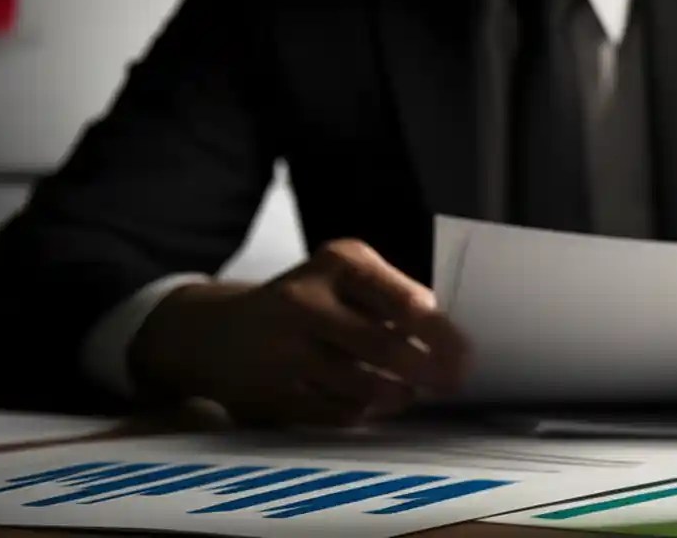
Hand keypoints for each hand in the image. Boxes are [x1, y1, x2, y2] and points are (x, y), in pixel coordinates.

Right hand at [129, 239, 470, 425]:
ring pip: (362, 386)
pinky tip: (370, 405)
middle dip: (427, 371)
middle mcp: (305, 300)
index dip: (440, 334)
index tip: (464, 353)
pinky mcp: (271, 392)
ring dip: (396, 394)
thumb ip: (390, 300)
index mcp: (337, 263)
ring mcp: (284, 349)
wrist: (212, 331)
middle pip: (384, 347)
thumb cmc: (303, 302)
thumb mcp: (341, 278)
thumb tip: (448, 342)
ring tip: (408, 393)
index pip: (403, 301)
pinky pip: (335, 412)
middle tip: (452, 383)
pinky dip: (362, 412)